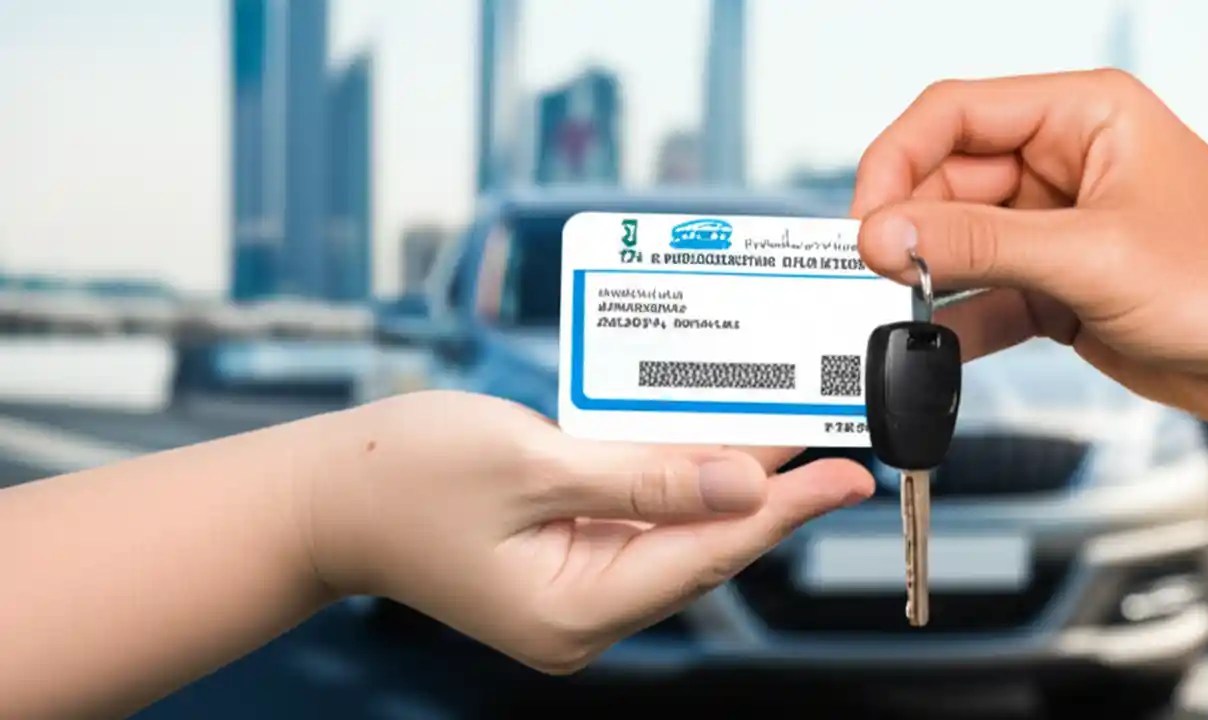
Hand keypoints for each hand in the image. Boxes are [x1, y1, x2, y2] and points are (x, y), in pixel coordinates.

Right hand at [308, 391, 871, 672]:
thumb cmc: (404, 476)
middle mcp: (581, 616)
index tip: (848, 474)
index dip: (784, 510)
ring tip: (795, 438)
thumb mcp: (530, 464)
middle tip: (839, 444)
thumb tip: (742, 486)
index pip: (706, 555)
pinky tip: (714, 447)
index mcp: (571, 612)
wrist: (325, 494)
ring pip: (676, 536)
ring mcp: (572, 593)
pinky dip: (678, 483)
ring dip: (728, 485)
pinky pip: (639, 524)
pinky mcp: (562, 563)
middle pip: (701, 549)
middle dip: (769, 494)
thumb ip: (642, 478)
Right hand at [852, 69, 1207, 429]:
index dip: (896, 161)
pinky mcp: (1052, 284)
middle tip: (878, 274)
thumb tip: (884, 234)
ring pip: (956, 240)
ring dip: (928, 277)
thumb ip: (978, 244)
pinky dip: (957, 321)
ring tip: (903, 310)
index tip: (866, 219)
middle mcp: (1061, 163)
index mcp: (1082, 117)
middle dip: (909, 228)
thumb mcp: (1093, 257)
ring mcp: (1054, 227)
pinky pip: (982, 293)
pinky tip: (939, 344)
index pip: (954, 114)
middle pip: (944, 180)